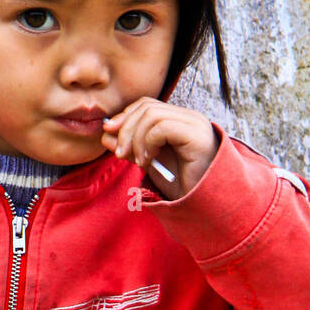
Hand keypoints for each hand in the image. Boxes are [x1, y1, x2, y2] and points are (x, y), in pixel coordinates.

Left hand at [101, 97, 218, 199]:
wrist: (203, 203)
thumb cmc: (180, 184)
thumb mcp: (148, 163)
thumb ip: (130, 147)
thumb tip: (105, 134)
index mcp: (178, 120)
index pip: (146, 105)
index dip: (125, 117)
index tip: (108, 134)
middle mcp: (188, 117)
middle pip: (146, 107)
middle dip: (125, 129)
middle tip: (119, 153)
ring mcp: (194, 124)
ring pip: (151, 115)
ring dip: (136, 139)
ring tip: (137, 161)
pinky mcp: (197, 135)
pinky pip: (162, 127)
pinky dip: (148, 143)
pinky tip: (148, 162)